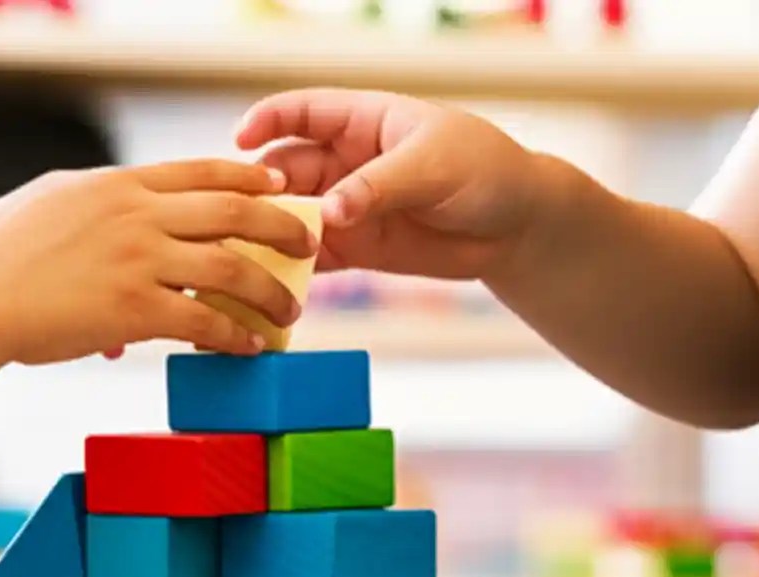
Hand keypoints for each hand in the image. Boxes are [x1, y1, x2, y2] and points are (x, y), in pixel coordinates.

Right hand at [0, 160, 316, 364]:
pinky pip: (203, 320)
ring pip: (231, 268)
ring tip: (290, 309)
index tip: (277, 187)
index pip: (201, 172)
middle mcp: (136, 214)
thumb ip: (101, 209)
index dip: (249, 178)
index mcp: (118, 185)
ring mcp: (138, 260)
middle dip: (280, 227)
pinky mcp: (134, 309)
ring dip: (269, 289)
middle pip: (233, 211)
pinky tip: (249, 346)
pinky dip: (234, 334)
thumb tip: (130, 231)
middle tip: (307, 244)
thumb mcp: (54, 203)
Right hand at [236, 88, 544, 279]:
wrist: (517, 227)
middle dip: (265, 188)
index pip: (303, 112)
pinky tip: (278, 282)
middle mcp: (346, 162)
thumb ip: (378, 186)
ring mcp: (348, 207)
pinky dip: (294, 269)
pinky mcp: (356, 248)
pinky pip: (313, 257)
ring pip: (292, 215)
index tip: (241, 138)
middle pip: (287, 168)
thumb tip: (329, 212)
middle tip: (251, 214)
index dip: (268, 120)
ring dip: (273, 232)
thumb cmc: (484, 172)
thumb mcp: (433, 168)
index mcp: (364, 122)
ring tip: (256, 252)